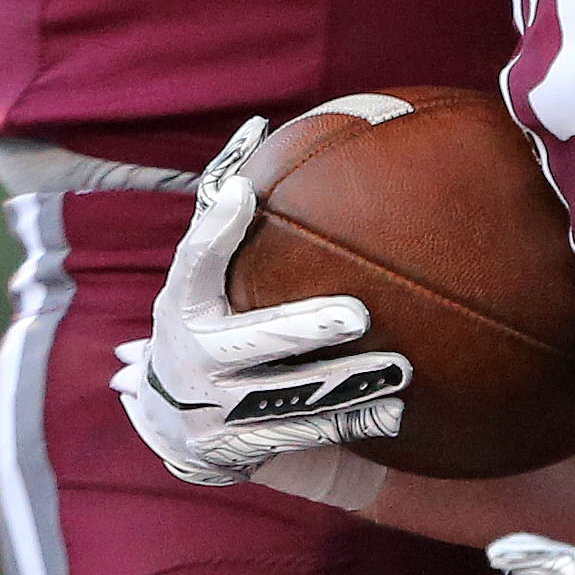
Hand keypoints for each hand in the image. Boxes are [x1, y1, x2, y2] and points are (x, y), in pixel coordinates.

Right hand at [113, 118, 410, 486]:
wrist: (173, 424)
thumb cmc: (204, 322)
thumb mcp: (201, 277)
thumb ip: (225, 213)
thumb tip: (259, 125)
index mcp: (182, 307)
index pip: (193, 263)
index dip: (214, 230)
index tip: (246, 196)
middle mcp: (191, 360)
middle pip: (250, 344)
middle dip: (302, 330)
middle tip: (358, 314)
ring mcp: (214, 410)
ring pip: (286, 398)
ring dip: (345, 384)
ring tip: (400, 369)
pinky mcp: (240, 449)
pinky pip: (303, 435)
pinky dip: (350, 422)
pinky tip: (395, 411)